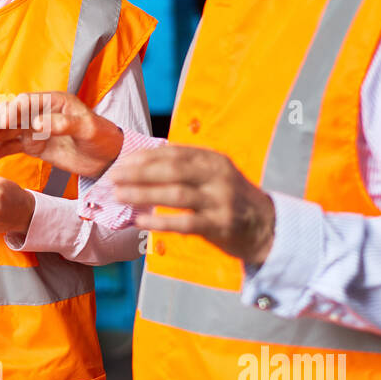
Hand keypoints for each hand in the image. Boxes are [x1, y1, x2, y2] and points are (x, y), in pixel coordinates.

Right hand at [0, 91, 123, 178]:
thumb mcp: (88, 129)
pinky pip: (12, 147)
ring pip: (6, 133)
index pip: (24, 103)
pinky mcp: (34, 145)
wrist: (108, 157)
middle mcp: (40, 113)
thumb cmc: (102, 137)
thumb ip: (65, 124)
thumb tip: (38, 122)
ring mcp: (35, 130)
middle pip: (9, 117)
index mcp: (52, 102)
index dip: (8, 112)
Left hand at [109, 144, 275, 264]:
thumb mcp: (213, 175)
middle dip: (139, 173)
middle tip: (114, 177)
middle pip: (172, 169)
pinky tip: (140, 222)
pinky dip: (159, 222)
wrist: (266, 227)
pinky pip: (184, 223)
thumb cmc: (229, 199)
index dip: (144, 157)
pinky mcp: (220, 225)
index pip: (173, 152)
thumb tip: (140, 166)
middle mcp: (218, 176)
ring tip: (120, 196)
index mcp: (213, 159)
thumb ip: (185, 168)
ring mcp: (220, 200)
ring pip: (176, 194)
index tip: (121, 162)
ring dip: (144, 194)